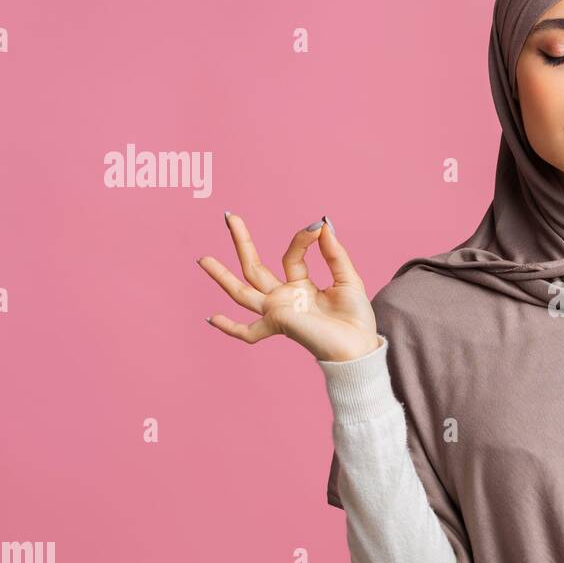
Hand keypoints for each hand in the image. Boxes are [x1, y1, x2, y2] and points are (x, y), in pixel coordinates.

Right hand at [198, 214, 381, 361]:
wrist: (360, 346)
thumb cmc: (355, 318)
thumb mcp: (347, 278)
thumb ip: (333, 252)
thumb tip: (322, 224)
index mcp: (300, 286)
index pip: (291, 256)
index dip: (302, 239)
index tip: (317, 226)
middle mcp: (285, 298)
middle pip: (255, 268)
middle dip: (241, 242)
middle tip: (229, 216)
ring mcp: (278, 311)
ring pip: (243, 292)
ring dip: (222, 276)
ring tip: (203, 259)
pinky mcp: (278, 323)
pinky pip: (249, 332)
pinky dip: (230, 328)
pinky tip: (211, 319)